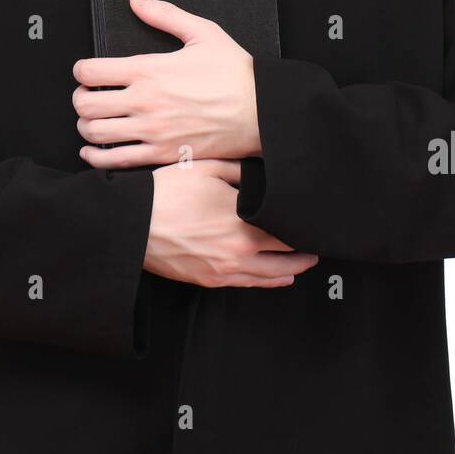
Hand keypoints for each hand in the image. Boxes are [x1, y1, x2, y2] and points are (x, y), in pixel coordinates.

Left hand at [72, 0, 261, 168]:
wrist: (261, 112)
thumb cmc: (235, 73)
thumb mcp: (203, 32)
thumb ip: (164, 14)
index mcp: (149, 70)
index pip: (90, 71)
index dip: (80, 69)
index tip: (86, 70)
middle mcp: (144, 102)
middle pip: (85, 103)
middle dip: (79, 97)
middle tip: (87, 94)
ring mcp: (151, 131)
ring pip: (95, 132)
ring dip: (86, 125)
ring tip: (92, 119)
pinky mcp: (161, 154)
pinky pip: (115, 160)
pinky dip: (96, 156)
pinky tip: (94, 149)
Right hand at [144, 159, 318, 287]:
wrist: (133, 225)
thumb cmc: (166, 193)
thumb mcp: (205, 169)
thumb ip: (240, 171)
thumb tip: (262, 171)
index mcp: (242, 223)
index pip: (287, 231)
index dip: (305, 228)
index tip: (317, 222)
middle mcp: (239, 252)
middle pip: (286, 257)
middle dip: (306, 251)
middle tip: (321, 243)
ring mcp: (224, 269)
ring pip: (271, 276)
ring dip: (294, 270)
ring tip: (308, 262)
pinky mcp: (210, 280)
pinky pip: (249, 284)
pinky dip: (270, 281)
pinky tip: (281, 278)